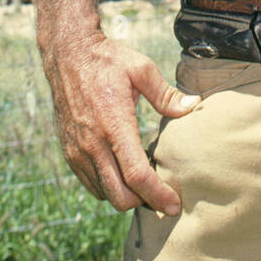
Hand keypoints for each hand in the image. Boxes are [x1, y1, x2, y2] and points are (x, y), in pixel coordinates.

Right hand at [41, 31, 199, 213]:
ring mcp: (78, 151)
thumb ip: (166, 94)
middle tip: (163, 195)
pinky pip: (91, 184)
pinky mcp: (69, 152)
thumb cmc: (107, 59)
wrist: (68, 54)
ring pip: (104, 194)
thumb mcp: (141, 68)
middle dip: (144, 202)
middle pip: (120, 197)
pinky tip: (123, 171)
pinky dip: (109, 187)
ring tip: (145, 182)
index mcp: (114, 125)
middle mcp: (92, 144)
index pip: (137, 176)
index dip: (158, 195)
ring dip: (126, 196)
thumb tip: (193, 107)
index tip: (174, 205)